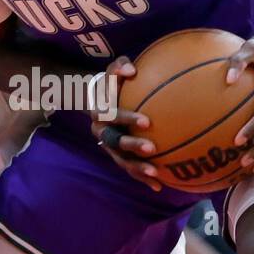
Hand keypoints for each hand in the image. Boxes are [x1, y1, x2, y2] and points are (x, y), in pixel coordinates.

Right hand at [89, 56, 161, 191]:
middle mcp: (101, 132)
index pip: (113, 115)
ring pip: (121, 160)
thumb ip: (119, 67)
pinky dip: (142, 178)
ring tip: (156, 175)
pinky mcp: (116, 156)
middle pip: (114, 141)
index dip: (127, 119)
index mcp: (100, 112)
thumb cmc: (110, 84)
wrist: (93, 101)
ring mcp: (108, 147)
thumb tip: (131, 70)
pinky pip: (129, 168)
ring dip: (137, 168)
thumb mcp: (111, 72)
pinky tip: (160, 186)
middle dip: (132, 146)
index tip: (147, 122)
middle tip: (152, 148)